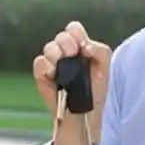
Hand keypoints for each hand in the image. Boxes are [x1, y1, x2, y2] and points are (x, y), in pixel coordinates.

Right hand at [32, 21, 111, 144]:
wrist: (85, 115)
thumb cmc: (95, 92)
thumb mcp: (105, 68)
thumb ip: (100, 51)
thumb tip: (85, 46)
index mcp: (80, 48)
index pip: (73, 29)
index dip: (76, 33)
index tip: (82, 45)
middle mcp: (65, 54)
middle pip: (61, 37)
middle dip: (68, 44)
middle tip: (73, 54)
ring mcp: (52, 65)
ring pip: (49, 48)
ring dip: (57, 53)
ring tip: (63, 64)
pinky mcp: (42, 76)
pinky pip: (39, 63)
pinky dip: (46, 66)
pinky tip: (54, 74)